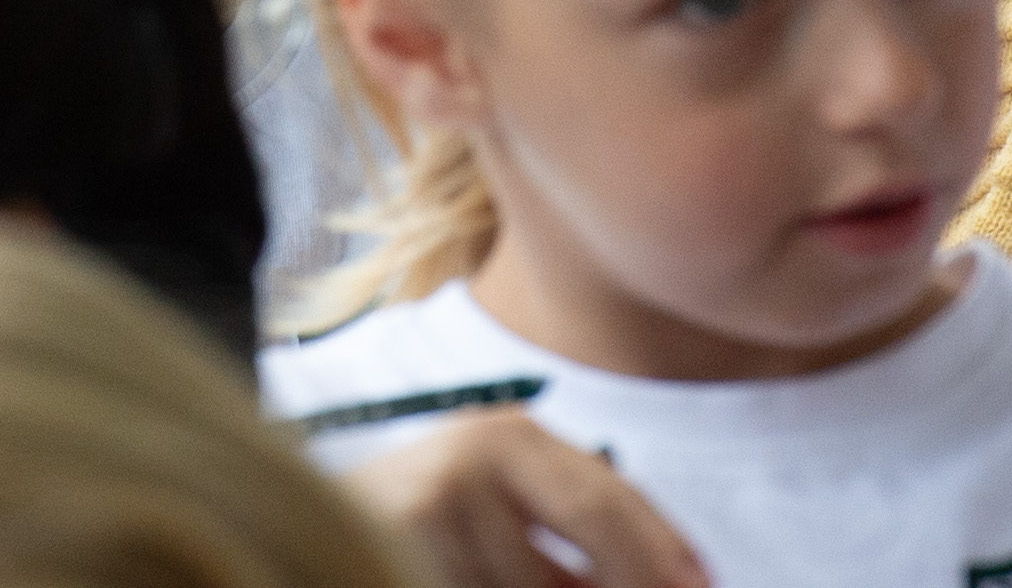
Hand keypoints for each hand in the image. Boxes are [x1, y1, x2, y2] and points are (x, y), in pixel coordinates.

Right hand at [343, 412, 708, 587]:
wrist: (308, 528)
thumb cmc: (424, 529)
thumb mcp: (501, 514)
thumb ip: (570, 540)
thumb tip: (668, 581)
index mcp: (506, 438)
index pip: (606, 494)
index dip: (661, 547)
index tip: (702, 586)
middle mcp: (468, 461)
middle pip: (585, 536)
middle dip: (631, 580)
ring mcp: (428, 509)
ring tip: (492, 578)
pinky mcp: (398, 548)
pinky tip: (460, 580)